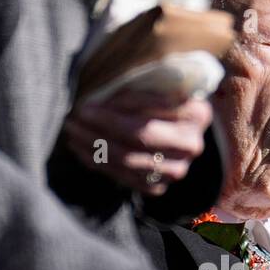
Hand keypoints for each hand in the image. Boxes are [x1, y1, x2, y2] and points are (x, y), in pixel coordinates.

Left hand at [62, 89, 212, 195]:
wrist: (175, 132)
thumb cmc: (161, 99)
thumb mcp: (157, 84)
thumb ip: (138, 83)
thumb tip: (100, 89)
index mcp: (197, 113)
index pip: (153, 107)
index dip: (118, 104)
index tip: (88, 101)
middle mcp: (191, 145)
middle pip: (141, 136)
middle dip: (102, 126)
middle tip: (74, 116)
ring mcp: (176, 170)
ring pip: (128, 159)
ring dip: (93, 145)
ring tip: (72, 131)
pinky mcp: (158, 187)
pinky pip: (122, 177)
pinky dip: (97, 162)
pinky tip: (80, 148)